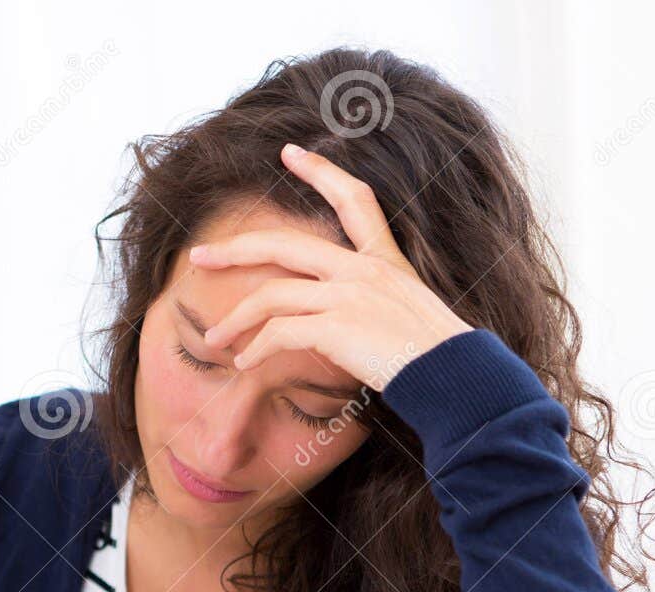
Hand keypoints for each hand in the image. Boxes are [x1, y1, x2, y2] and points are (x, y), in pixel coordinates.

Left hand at [190, 142, 472, 391]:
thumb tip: (332, 320)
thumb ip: (368, 303)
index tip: (289, 151)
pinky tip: (244, 362)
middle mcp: (362, 269)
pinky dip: (255, 349)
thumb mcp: (406, 312)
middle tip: (199, 256)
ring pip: (270, 296)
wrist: (455, 376)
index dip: (320, 171)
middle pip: (283, 245)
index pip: (353, 198)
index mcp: (383, 260)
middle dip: (235, 250)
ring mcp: (348, 295)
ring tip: (214, 340)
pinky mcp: (336, 327)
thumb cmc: (434, 355)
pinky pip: (278, 333)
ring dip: (234, 320)